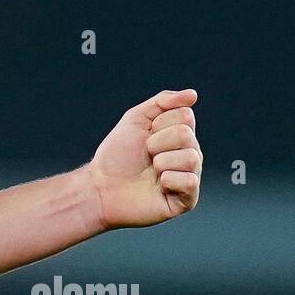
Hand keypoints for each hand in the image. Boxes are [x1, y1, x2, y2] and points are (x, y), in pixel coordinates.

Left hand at [85, 88, 201, 228]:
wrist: (101, 187)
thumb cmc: (117, 155)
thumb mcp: (136, 119)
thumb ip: (163, 102)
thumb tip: (193, 94)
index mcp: (180, 135)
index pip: (185, 115)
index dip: (158, 124)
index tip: (145, 137)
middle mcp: (189, 155)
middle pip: (186, 135)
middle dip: (156, 143)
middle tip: (145, 155)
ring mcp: (189, 177)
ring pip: (191, 158)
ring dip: (161, 162)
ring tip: (151, 171)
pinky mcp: (187, 200)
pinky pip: (190, 182)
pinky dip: (168, 181)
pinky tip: (158, 186)